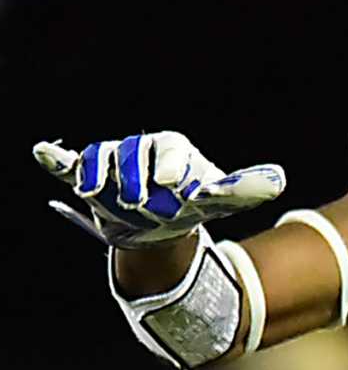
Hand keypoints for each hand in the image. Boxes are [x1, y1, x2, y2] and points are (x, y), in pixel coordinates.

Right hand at [35, 131, 285, 246]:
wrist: (157, 222)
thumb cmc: (191, 205)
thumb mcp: (218, 201)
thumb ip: (245, 189)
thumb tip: (280, 179)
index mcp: (175, 149)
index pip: (172, 147)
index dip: (173, 165)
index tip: (176, 186)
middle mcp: (142, 150)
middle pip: (136, 152)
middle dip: (138, 176)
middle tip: (145, 203)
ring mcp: (113, 163)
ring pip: (104, 159)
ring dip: (105, 178)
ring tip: (103, 195)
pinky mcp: (88, 177)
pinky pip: (71, 165)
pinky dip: (60, 160)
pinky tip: (46, 152)